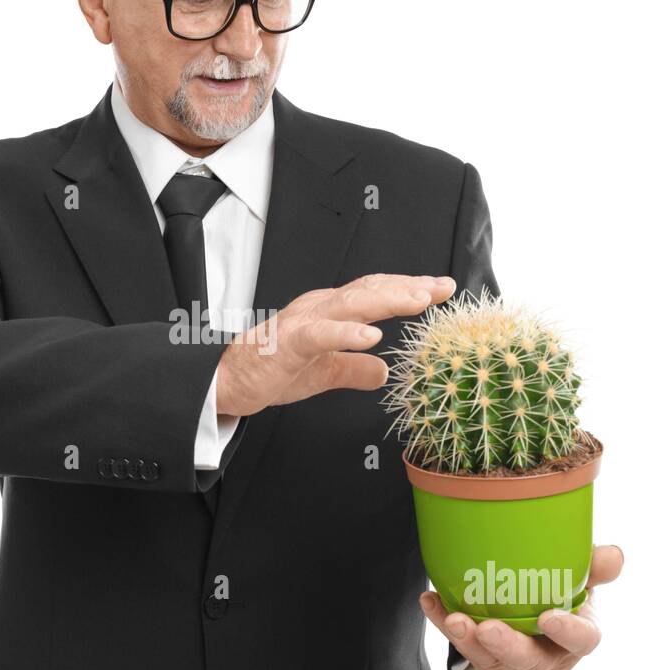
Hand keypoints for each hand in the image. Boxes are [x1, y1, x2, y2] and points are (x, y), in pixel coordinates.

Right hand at [215, 273, 456, 417]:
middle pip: (369, 289)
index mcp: (328, 311)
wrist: (227, 382)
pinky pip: (319, 335)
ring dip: (386, 300)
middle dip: (408, 287)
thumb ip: (354, 369)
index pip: (374, 292)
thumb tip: (384, 372)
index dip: (408, 288)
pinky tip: (371, 337)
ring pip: (349, 304)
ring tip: (418, 301)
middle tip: (441, 288)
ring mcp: (302, 323)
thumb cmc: (270, 371)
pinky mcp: (287, 344)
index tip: (442, 289)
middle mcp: (318, 308)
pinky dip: (345, 334)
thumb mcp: (323, 373)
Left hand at [420, 543, 624, 669]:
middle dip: (507, 646)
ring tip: (453, 618)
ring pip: (492, 661)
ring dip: (468, 641)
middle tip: (487, 627)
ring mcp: (516, 665)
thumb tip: (613, 554)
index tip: (548, 616)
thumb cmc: (564, 592)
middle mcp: (549, 658)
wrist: (538, 607)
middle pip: (530, 660)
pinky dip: (445, 624)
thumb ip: (595, 566)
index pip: (582, 641)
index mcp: (579, 637)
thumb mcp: (582, 576)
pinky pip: (464, 648)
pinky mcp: (488, 662)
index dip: (568, 632)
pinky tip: (431, 602)